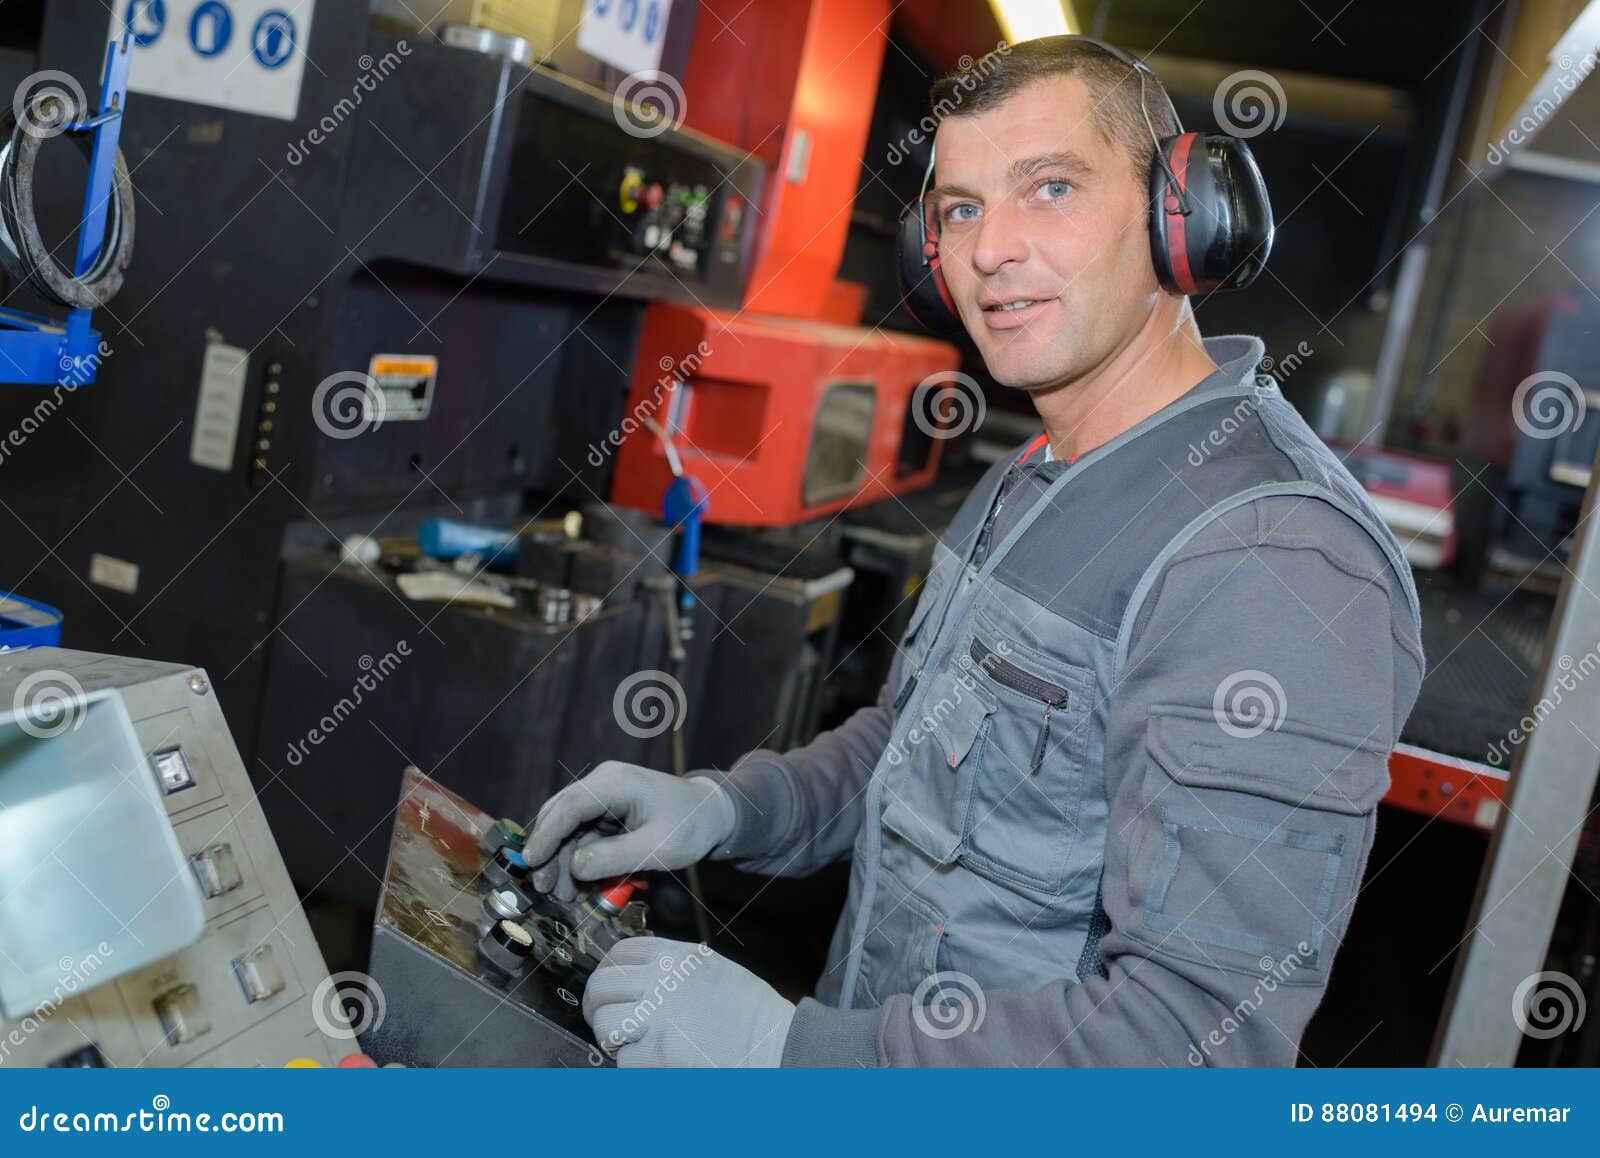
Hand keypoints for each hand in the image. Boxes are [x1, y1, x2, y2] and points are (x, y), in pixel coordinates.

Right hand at [522, 761, 735, 900]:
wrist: (712, 814)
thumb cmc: (691, 826)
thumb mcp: (659, 847)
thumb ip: (617, 857)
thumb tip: (575, 867)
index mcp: (617, 783)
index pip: (570, 806)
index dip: (547, 835)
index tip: (532, 863)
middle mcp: (604, 783)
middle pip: (562, 815)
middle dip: (550, 853)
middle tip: (545, 889)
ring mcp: (603, 795)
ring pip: (568, 828)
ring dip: (562, 861)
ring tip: (564, 895)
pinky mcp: (605, 810)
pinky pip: (582, 834)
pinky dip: (577, 859)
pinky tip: (577, 885)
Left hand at [583, 936, 794, 1066]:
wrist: (774, 1045)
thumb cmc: (752, 1013)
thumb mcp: (712, 969)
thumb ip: (673, 968)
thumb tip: (638, 977)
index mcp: (678, 956)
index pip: (620, 952)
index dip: (607, 972)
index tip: (609, 987)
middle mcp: (663, 979)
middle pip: (602, 985)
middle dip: (598, 1005)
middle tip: (604, 1020)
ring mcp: (658, 1014)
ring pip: (604, 1021)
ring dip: (610, 1036)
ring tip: (627, 1044)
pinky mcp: (658, 1051)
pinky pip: (623, 1058)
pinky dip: (631, 1065)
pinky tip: (649, 1062)